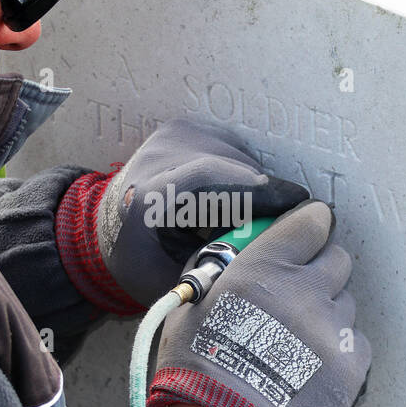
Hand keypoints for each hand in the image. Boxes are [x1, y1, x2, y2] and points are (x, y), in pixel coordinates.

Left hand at [54, 117, 308, 313]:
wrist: (105, 223)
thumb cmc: (139, 260)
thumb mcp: (172, 280)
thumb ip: (215, 271)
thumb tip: (270, 260)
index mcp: (146, 197)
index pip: (210, 182)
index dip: (260, 193)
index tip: (300, 207)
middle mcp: (159, 154)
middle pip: (234, 171)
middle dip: (267, 201)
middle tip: (288, 231)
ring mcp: (174, 134)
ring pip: (241, 161)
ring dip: (255, 191)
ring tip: (244, 222)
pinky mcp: (188, 126)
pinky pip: (235, 152)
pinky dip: (243, 178)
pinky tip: (228, 201)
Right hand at [146, 200, 370, 406]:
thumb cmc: (198, 370)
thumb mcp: (191, 309)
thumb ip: (218, 278)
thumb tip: (228, 266)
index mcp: (266, 267)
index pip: (312, 223)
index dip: (312, 225)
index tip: (309, 232)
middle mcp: (307, 290)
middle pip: (339, 259)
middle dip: (322, 268)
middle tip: (301, 289)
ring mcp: (334, 328)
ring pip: (346, 303)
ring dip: (328, 311)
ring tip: (300, 339)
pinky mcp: (352, 365)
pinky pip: (357, 342)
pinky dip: (341, 349)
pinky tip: (313, 366)